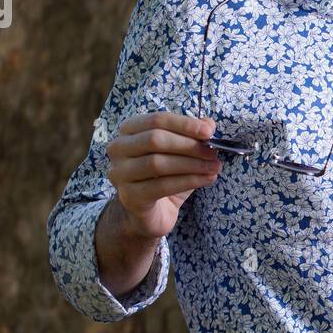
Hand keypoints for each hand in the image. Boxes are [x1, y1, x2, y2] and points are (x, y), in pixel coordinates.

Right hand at [106, 111, 220, 239]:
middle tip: (213, 152)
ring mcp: (120, 173)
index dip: (184, 124)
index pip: (156, 120)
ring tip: (214, 166)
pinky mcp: (129, 196)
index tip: (209, 131)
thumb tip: (209, 123)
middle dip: (189, 145)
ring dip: (192, 164)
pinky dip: (189, 181)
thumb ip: (192, 136)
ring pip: (158, 163)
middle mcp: (118, 149)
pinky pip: (162, 186)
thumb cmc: (165, 176)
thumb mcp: (180, 152)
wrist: (152, 212)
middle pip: (155, 140)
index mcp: (128, 130)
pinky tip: (207, 179)